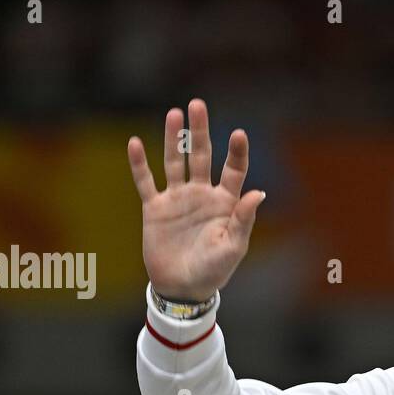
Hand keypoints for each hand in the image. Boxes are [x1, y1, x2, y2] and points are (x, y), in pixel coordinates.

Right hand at [127, 98, 265, 302]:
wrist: (182, 289)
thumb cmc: (213, 271)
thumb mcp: (233, 248)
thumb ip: (243, 220)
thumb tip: (259, 193)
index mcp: (225, 203)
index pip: (233, 170)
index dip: (236, 152)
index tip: (238, 133)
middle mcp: (202, 195)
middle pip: (202, 156)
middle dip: (200, 131)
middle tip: (197, 105)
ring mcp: (177, 199)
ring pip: (175, 162)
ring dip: (175, 139)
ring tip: (174, 114)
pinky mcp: (155, 208)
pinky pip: (146, 181)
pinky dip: (140, 164)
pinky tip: (135, 142)